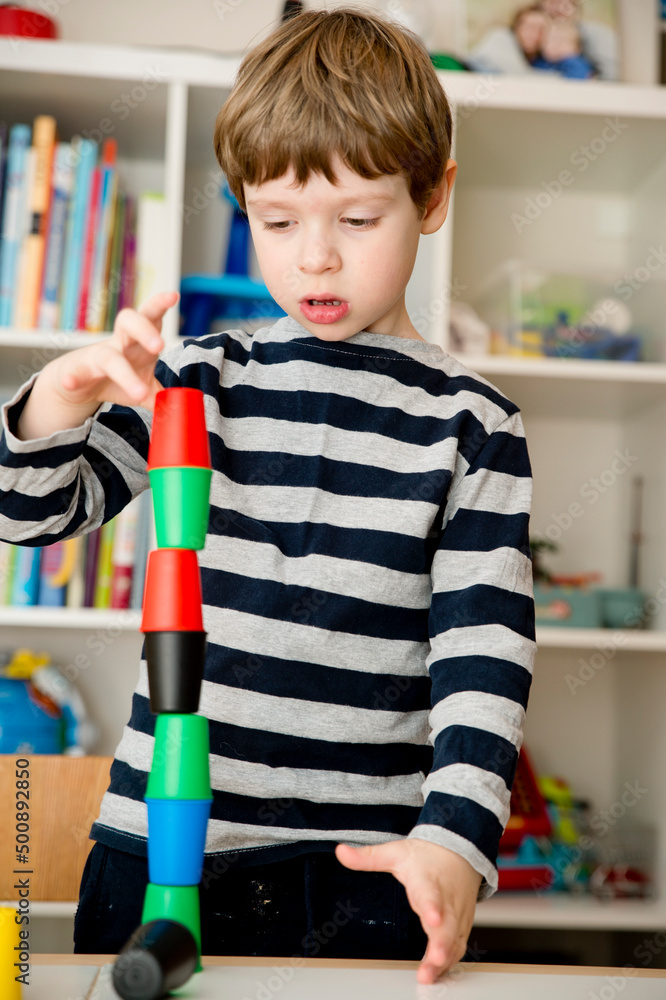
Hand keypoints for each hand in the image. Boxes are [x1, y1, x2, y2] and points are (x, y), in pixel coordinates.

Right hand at [56, 290, 178, 410]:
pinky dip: (72, 378)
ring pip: (109, 357)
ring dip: (124, 373)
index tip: (174, 296)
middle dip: (144, 329)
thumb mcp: (144, 386)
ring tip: (139, 393)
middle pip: (128, 322)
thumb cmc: (116, 378)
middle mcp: (119, 344)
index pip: (150, 317)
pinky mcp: (77, 372)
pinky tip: (70, 383)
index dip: (159, 305)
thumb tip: (184, 407)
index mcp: (139, 342)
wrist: (77, 384)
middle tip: (159, 346)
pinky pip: (74, 373)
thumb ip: (163, 396)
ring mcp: (97, 357)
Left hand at [335, 838, 481, 983]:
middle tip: (434, 960)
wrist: (458, 851)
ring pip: (454, 939)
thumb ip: (368, 857)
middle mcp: (445, 899)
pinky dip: (450, 961)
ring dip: (445, 958)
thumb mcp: (395, 852)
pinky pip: (458, 945)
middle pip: (446, 924)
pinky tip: (438, 973)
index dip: (432, 907)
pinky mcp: (461, 924)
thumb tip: (340, 852)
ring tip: (430, 975)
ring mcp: (455, 913)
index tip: (432, 918)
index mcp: (427, 880)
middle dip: (441, 944)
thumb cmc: (426, 855)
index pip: (430, 894)